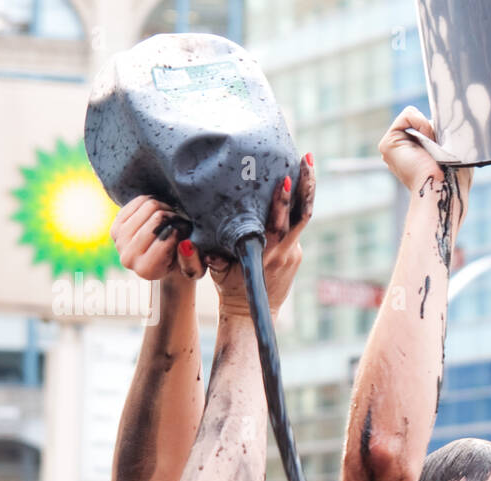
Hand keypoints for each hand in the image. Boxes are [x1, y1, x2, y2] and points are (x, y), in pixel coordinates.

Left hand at [111, 196, 201, 282]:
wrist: (165, 262)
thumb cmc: (183, 263)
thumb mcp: (195, 267)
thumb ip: (193, 260)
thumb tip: (186, 245)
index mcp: (148, 270)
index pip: (166, 237)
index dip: (180, 229)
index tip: (185, 232)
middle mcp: (128, 258)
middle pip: (156, 219)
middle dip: (173, 216)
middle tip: (179, 221)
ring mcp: (119, 241)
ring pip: (148, 206)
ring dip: (165, 207)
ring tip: (171, 217)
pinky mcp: (116, 227)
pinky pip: (137, 201)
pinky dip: (152, 201)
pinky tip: (159, 211)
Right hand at [209, 151, 315, 316]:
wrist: (253, 313)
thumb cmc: (230, 288)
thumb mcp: (216, 271)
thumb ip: (206, 255)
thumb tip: (183, 242)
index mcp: (265, 252)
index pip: (278, 223)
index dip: (282, 202)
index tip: (286, 179)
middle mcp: (285, 251)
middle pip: (301, 214)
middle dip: (306, 185)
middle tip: (307, 157)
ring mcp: (294, 252)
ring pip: (302, 217)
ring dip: (306, 190)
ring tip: (307, 162)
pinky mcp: (296, 252)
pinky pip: (297, 225)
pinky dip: (295, 205)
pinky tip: (293, 185)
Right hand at [378, 107, 471, 228]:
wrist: (443, 188)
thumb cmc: (454, 177)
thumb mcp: (453, 151)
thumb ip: (445, 136)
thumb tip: (443, 124)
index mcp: (414, 152)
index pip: (425, 125)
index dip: (437, 131)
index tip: (443, 149)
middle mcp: (401, 150)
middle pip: (420, 121)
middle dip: (433, 129)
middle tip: (438, 151)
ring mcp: (392, 147)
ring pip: (414, 116)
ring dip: (429, 128)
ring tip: (432, 150)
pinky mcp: (387, 143)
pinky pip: (408, 114)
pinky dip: (421, 123)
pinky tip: (426, 142)